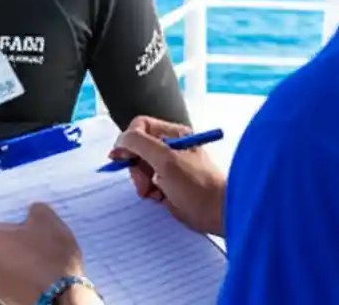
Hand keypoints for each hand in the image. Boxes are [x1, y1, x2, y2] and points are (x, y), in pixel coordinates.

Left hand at [0, 203, 94, 304]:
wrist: (60, 298)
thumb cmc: (50, 258)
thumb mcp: (49, 221)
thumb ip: (36, 211)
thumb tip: (34, 211)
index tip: (11, 227)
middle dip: (8, 250)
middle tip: (31, 245)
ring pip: (3, 273)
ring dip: (17, 269)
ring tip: (42, 266)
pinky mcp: (9, 303)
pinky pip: (14, 289)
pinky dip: (25, 286)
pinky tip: (44, 281)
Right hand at [110, 116, 225, 235]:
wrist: (217, 213)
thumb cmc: (196, 185)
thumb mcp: (165, 159)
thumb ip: (139, 143)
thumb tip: (121, 140)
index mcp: (173, 134)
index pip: (140, 126)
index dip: (128, 140)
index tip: (121, 157)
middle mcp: (170, 148)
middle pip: (137, 149)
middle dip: (136, 166)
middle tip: (145, 180)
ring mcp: (169, 167)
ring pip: (140, 168)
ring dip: (142, 181)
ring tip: (153, 191)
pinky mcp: (168, 184)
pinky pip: (147, 183)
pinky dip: (149, 191)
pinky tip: (159, 198)